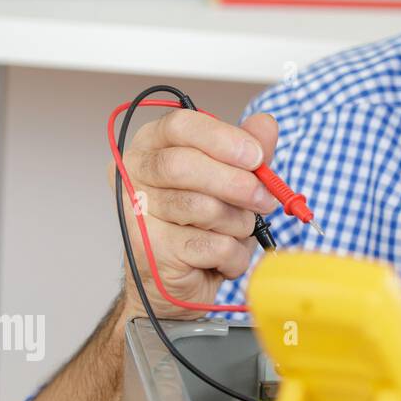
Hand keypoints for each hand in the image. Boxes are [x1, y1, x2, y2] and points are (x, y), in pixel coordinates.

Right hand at [110, 109, 279, 318]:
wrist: (183, 276)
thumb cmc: (206, 221)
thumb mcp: (235, 177)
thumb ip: (250, 148)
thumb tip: (265, 123)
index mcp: (153, 143)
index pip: (180, 125)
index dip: (222, 139)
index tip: (256, 157)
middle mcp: (135, 172)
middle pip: (182, 165)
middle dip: (235, 183)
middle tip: (263, 199)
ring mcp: (136, 212)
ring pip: (201, 207)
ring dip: (237, 224)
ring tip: (238, 231)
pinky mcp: (149, 249)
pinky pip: (209, 246)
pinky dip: (232, 254)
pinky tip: (225, 257)